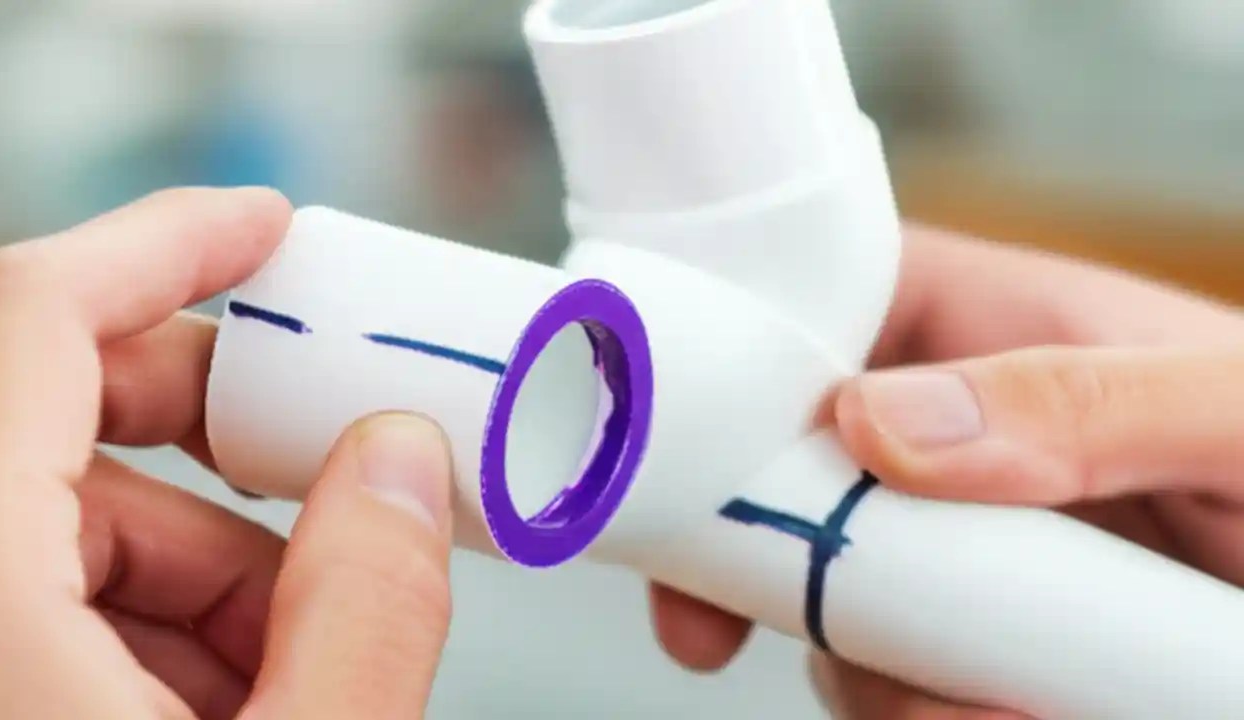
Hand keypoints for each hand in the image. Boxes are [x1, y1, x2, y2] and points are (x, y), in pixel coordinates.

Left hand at [0, 189, 455, 719]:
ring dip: (208, 575)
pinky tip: (237, 701)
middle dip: (222, 453)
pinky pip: (44, 602)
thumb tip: (398, 467)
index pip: (35, 318)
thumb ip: (365, 614)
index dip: (167, 243)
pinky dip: (157, 632)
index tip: (263, 229)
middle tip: (332, 478)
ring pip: (65, 526)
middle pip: (58, 422)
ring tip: (293, 669)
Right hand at [647, 227, 1243, 717]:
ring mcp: (983, 560)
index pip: (833, 313)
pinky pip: (909, 693)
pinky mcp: (998, 657)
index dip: (737, 370)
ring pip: (847, 605)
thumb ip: (1089, 396)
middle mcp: (976, 453)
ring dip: (868, 673)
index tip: (677, 458)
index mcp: (1012, 345)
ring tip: (977, 705)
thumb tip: (885, 420)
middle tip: (710, 631)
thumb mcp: (1237, 413)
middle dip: (764, 564)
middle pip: (804, 482)